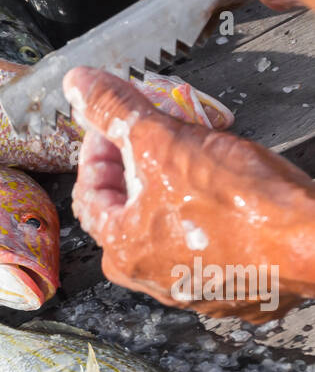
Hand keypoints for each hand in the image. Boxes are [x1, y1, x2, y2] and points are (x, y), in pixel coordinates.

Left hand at [64, 67, 314, 321]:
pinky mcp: (226, 287)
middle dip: (135, 164)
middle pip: (125, 211)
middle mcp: (146, 278)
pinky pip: (200, 243)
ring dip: (171, 185)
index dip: (98, 148)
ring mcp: (188, 287)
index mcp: (121, 250)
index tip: (117, 122)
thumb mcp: (165, 140)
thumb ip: (116, 110)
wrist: (312, 244)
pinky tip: (223, 188)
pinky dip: (202, 212)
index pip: (88, 193)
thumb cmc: (240, 202)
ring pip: (163, 226)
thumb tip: (79, 84)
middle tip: (155, 131)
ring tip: (193, 152)